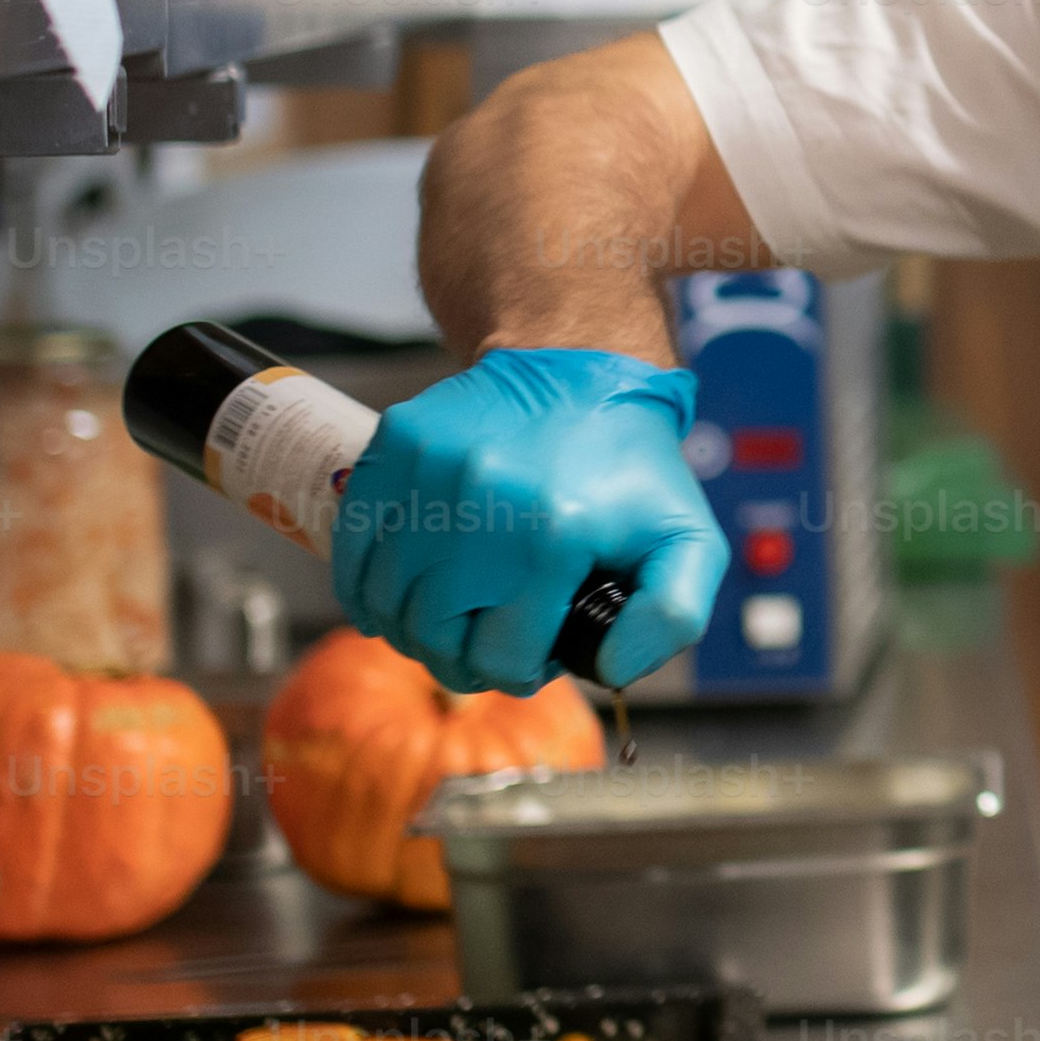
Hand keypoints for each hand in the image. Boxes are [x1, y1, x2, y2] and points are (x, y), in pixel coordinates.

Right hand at [333, 348, 728, 695]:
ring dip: (410, 628)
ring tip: (446, 621)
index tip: (533, 655)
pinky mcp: (394, 448)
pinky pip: (352, 548)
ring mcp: (429, 474)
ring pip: (386, 601)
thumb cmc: (630, 468)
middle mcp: (483, 507)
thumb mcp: (687, 541)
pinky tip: (396, 594)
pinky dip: (364, 586)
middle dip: (460, 660)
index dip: (521, 672)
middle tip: (483, 647)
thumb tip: (610, 670)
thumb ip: (670, 619)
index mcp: (555, 539)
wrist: (581, 368)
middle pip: (434, 637)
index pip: (501, 659)